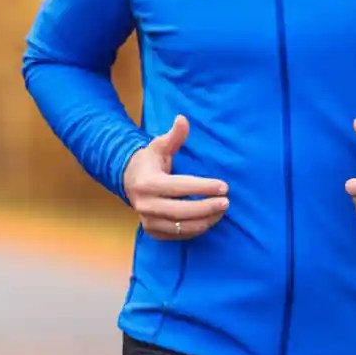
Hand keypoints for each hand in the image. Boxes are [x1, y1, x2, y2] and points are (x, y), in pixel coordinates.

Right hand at [123, 115, 229, 240]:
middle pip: (180, 211)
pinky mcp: (152, 231)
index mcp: (148, 183)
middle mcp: (145, 204)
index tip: (224, 186)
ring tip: (221, 211)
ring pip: (180, 227)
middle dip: (206, 208)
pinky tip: (209, 220)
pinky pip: (177, 235)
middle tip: (226, 202)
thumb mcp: (159, 146)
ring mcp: (147, 220)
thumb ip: (173, 136)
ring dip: (204, 221)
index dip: (203, 187)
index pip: (180, 187)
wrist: (129, 180)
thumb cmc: (150, 161)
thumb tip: (183, 119)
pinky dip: (195, 230)